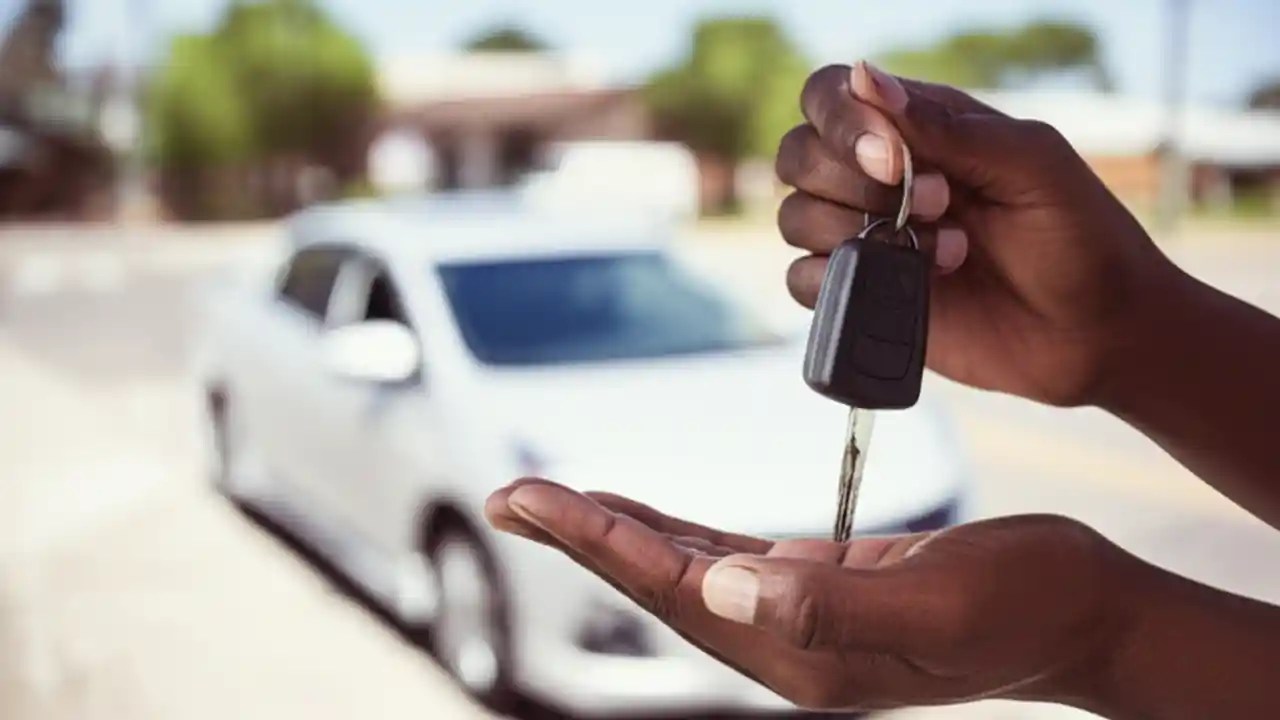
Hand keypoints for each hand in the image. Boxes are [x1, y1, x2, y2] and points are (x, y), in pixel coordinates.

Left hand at [485, 479, 1145, 711]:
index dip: (599, 543)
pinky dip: (671, 531)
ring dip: (616, 532)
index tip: (529, 502)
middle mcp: (784, 642)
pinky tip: (639, 514)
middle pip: (658, 584)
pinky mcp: (814, 586)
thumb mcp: (938, 602)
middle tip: (508, 498)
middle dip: (582, 538)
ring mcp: (796, 617)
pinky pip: (723, 556)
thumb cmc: (1026, 602)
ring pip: (682, 570)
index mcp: (800, 652)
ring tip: (550, 501)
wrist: (1078, 611)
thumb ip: (828, 602)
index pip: (674, 591)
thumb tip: (721, 589)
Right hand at [778, 62, 1184, 406]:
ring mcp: (866, 238)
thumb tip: (864, 77)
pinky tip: (911, 287)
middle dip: (853, 181)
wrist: (1097, 333)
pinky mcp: (863, 297)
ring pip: (794, 216)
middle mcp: (877, 178)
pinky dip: (841, 282)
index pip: (829, 95)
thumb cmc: (1079, 236)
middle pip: (797, 154)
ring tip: (948, 253)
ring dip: (859, 233)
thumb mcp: (1030, 163)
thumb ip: (946, 125)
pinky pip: (802, 281)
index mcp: (916, 128)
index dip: (841, 121)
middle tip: (937, 204)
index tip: (892, 158)